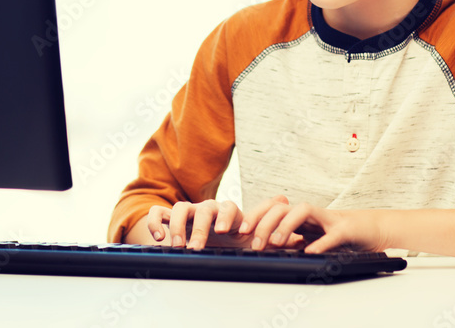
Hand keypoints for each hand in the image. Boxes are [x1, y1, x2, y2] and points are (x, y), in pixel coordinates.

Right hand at [147, 195, 297, 248]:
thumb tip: (298, 237)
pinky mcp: (167, 218)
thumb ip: (270, 238)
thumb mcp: (249, 241)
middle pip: (203, 208)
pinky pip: (157, 213)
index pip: (230, 207)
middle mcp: (206, 209)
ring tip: (179, 245)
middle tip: (196, 247)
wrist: (200, 241)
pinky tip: (159, 237)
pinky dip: (156, 222)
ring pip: (180, 208)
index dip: (227, 217)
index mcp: (227, 213)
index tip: (226, 233)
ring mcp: (186, 212)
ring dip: (178, 226)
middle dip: (199, 228)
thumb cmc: (228, 243)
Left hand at [241, 200, 386, 253]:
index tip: (241, 231)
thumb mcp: (309, 239)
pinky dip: (320, 242)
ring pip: (303, 211)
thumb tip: (265, 250)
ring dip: (286, 225)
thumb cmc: (337, 235)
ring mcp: (328, 219)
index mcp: (299, 216)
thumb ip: (291, 242)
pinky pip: (332, 234)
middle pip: (282, 207)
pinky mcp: (346, 229)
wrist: (371, 230)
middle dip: (265, 223)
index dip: (256, 216)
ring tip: (275, 243)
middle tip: (255, 243)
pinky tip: (309, 251)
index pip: (273, 208)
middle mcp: (311, 214)